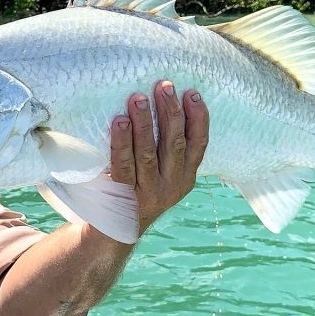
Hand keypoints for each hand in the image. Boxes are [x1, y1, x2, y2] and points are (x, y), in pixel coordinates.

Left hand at [109, 81, 209, 235]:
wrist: (115, 230)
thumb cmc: (138, 188)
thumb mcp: (161, 173)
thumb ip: (165, 147)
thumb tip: (162, 100)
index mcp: (186, 177)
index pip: (199, 144)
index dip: (199, 118)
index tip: (192, 93)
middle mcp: (171, 185)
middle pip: (175, 143)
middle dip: (170, 112)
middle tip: (163, 86)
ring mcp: (148, 192)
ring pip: (149, 153)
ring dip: (145, 123)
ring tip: (138, 98)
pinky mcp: (124, 196)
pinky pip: (123, 165)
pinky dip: (121, 142)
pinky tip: (119, 121)